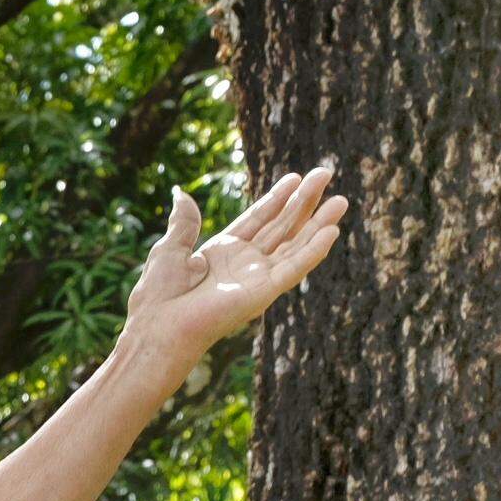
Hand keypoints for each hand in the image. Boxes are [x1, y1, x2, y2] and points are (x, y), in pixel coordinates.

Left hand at [116, 167, 347, 393]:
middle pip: (282, 226)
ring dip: (319, 223)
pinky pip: (295, 268)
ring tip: (342, 200)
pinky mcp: (264, 292)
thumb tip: (180, 194)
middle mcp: (244, 264)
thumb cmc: (158, 296)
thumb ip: (184, 222)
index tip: (295, 177)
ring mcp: (257, 278)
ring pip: (295, 244)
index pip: (258, 219)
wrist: (159, 327)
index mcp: (223, 252)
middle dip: (304, 201)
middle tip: (326, 173)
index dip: (277, 198)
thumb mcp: (170, 249)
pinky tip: (332, 231)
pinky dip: (313, 250)